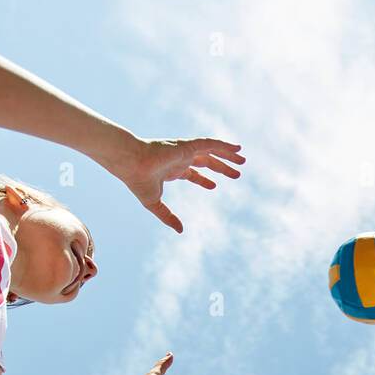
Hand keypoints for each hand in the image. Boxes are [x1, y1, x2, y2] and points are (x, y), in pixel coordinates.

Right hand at [111, 137, 244, 232]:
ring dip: (227, 156)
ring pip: (211, 151)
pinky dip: (224, 145)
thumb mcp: (154, 204)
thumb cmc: (137, 180)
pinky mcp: (187, 146)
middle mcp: (179, 159)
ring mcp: (184, 151)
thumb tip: (180, 231)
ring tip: (243, 160)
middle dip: (221, 167)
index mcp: (172, 170)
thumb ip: (167, 217)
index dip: (204, 179)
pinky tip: (237, 149)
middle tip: (238, 174)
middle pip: (206, 161)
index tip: (214, 185)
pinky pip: (210, 143)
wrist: (131, 163)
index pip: (192, 173)